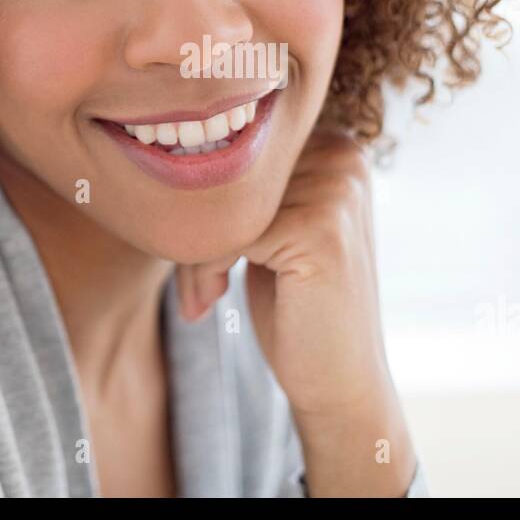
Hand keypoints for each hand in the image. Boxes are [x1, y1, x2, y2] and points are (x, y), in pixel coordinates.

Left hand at [174, 125, 416, 494]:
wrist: (339, 380)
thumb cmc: (297, 303)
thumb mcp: (276, 227)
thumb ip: (251, 182)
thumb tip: (175, 139)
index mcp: (336, 145)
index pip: (242, 146)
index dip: (207, 195)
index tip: (189, 246)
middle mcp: (344, 155)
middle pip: (232, 169)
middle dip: (195, 223)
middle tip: (192, 279)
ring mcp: (337, 190)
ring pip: (224, 200)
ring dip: (195, 250)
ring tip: (202, 292)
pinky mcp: (320, 229)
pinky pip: (227, 232)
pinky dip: (204, 268)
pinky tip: (211, 300)